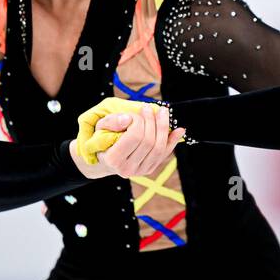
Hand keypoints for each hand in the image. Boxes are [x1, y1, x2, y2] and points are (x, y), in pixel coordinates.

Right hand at [69, 100, 184, 179]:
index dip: (139, 121)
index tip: (139, 111)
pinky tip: (179, 130)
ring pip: (159, 148)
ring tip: (163, 113)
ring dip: (164, 128)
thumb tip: (128, 118)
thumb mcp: (100, 127)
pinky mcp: (149, 169)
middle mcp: (127, 169)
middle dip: (153, 122)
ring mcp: (140, 171)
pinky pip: (164, 154)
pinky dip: (173, 141)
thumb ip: (112, 122)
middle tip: (150, 108)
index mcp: (113, 159)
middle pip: (149, 142)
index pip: (134, 137)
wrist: (105, 157)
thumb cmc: (102, 139)